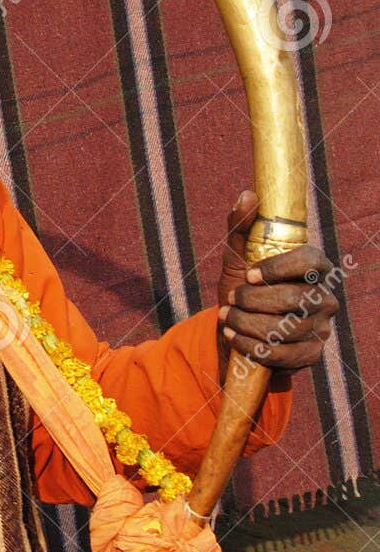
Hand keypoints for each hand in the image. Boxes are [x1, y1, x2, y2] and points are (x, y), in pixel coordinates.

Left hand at [217, 191, 339, 373]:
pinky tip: (233, 336)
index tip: (249, 274)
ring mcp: (320, 329)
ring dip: (246, 324)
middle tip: (231, 299)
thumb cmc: (242, 289)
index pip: (312, 262)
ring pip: (285, 329)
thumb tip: (247, 196)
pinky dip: (251, 346)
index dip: (280, 268)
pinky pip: (281, 354)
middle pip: (293, 299)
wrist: (235, 333)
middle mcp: (324, 298)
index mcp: (315, 270)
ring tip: (226, 318)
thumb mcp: (237, 258)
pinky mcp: (309, 355)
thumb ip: (240, 227)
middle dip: (253, 300)